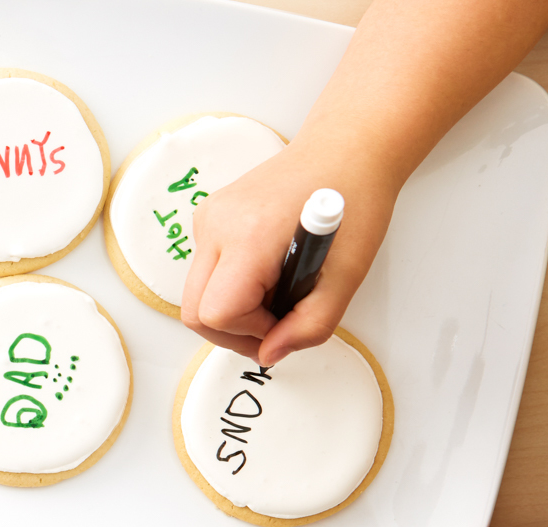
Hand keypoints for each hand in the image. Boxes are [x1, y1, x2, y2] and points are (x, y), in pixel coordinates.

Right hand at [181, 143, 396, 365]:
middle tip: (277, 322)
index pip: (217, 313)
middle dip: (234, 331)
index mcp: (249, 236)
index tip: (286, 320)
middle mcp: (217, 225)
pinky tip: (269, 269)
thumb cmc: (354, 200)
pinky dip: (233, 286)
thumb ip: (310, 326)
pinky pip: (206, 273)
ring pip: (198, 296)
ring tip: (279, 289)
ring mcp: (207, 219)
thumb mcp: (346, 276)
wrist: (347, 150)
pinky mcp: (208, 218)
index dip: (251, 331)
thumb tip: (271, 354)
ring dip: (234, 309)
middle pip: (194, 312)